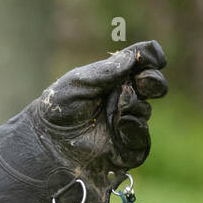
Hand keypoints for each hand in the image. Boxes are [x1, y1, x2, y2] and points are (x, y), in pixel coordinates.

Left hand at [35, 40, 167, 175]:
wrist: (46, 141)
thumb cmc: (59, 107)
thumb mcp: (81, 82)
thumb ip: (109, 70)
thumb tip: (137, 54)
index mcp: (114, 80)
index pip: (141, 65)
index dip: (150, 60)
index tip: (156, 58)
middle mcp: (124, 99)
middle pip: (154, 86)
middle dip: (153, 81)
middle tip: (144, 80)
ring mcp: (127, 123)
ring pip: (145, 110)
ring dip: (134, 105)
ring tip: (115, 108)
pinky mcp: (127, 148)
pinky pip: (142, 139)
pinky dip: (135, 128)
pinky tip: (122, 123)